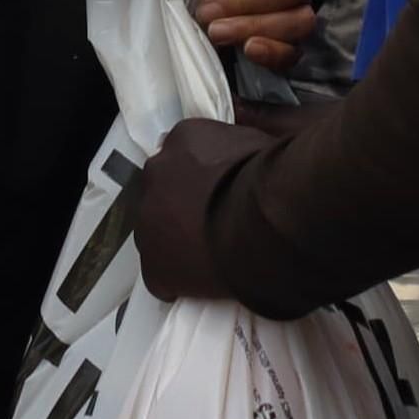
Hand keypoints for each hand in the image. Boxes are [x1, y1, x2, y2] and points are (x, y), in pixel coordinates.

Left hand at [135, 116, 287, 303]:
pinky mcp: (155, 267)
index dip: (200, 174)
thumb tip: (243, 156)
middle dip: (182, 205)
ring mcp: (148, 222)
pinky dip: (181, 279)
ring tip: (213, 251)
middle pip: (163, 191)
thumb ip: (236, 146)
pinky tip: (208, 279)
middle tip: (215, 219)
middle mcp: (156, 174)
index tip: (217, 186)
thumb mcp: (258, 143)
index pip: (183, 153)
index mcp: (184, 139)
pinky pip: (164, 275)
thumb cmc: (270, 180)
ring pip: (158, 233)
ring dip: (179, 240)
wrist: (265, 222)